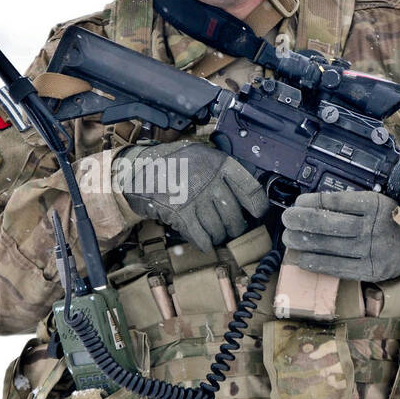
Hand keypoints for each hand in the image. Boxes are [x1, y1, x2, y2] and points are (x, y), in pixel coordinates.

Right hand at [117, 140, 267, 251]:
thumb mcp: (201, 155)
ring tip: (216, 235)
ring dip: (219, 236)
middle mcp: (209, 180)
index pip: (250, 190)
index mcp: (220, 164)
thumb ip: (222, 171)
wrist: (140, 168)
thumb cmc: (174, 163)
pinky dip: (204, 243)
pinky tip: (204, 242)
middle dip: (235, 228)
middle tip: (232, 229)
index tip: (258, 214)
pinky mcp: (180, 213)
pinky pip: (200, 236)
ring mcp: (194, 198)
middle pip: (235, 215)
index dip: (259, 207)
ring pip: (218, 229)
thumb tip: (244, 196)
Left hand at [281, 190, 399, 281]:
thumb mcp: (376, 203)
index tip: (299, 202)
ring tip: (289, 238)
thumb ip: (349, 203)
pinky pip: (338, 267)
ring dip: (305, 243)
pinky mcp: (370, 270)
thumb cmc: (388, 222)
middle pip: (333, 224)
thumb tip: (309, 204)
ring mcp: (373, 251)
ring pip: (332, 246)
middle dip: (305, 221)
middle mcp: (375, 228)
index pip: (340, 202)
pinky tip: (301, 258)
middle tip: (287, 218)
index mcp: (377, 205)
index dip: (315, 202)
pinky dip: (317, 263)